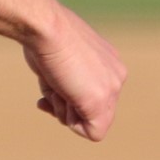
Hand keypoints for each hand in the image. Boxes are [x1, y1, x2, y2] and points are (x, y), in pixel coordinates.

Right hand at [20, 3, 125, 140]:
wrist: (45, 26)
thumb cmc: (44, 34)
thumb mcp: (60, 55)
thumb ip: (68, 75)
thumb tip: (59, 88)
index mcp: (108, 61)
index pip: (92, 94)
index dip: (69, 97)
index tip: (52, 87)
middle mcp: (116, 75)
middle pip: (93, 110)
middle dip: (66, 105)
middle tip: (52, 84)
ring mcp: (111, 89)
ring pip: (90, 121)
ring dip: (63, 109)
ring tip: (54, 81)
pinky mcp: (100, 103)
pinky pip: (92, 133)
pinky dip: (71, 123)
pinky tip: (60, 95)